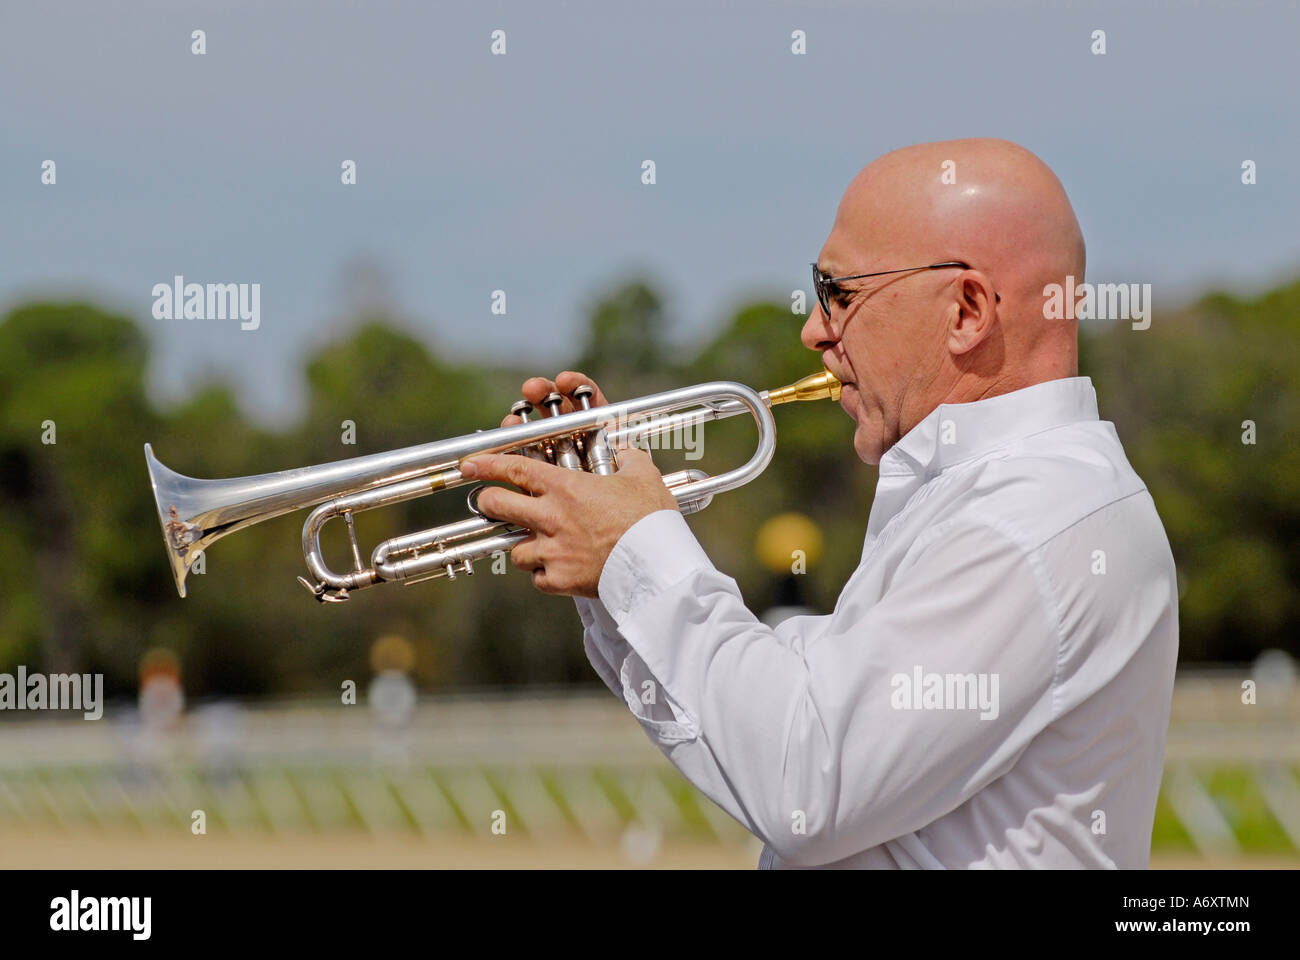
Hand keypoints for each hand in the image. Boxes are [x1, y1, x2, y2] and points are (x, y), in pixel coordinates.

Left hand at [460, 371, 678, 597]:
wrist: (657, 566)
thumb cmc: (651, 519)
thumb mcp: (643, 476)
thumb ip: (629, 459)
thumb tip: (627, 451)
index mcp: (565, 487)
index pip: (514, 469)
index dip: (487, 464)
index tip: (470, 464)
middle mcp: (550, 517)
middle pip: (496, 506)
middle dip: (487, 502)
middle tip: (490, 502)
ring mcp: (551, 551)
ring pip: (514, 548)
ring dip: (522, 545)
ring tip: (538, 544)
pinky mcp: (558, 580)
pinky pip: (537, 578)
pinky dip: (544, 574)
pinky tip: (558, 569)